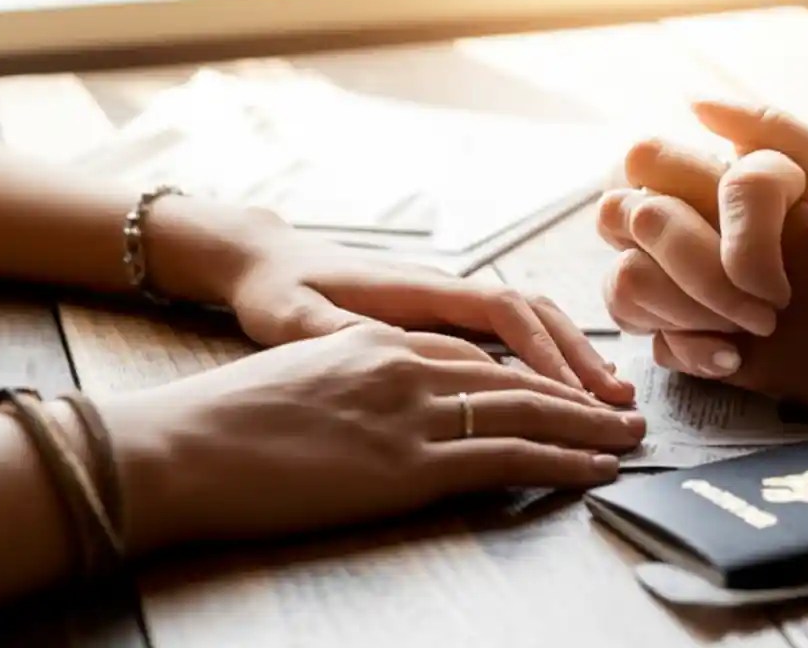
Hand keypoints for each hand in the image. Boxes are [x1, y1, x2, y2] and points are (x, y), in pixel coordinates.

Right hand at [101, 323, 645, 553]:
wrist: (180, 444)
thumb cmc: (229, 416)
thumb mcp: (307, 371)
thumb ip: (362, 374)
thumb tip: (394, 398)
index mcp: (384, 340)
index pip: (483, 350)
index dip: (536, 368)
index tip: (572, 385)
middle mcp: (408, 363)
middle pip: (517, 372)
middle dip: (578, 390)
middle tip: (624, 406)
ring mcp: (411, 411)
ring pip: (526, 409)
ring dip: (585, 425)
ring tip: (627, 437)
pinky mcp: (407, 463)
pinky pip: (507, 456)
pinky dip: (560, 461)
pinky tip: (594, 466)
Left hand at [153, 205, 632, 404]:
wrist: (269, 262)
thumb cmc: (280, 291)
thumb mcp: (295, 318)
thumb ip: (339, 334)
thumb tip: (384, 349)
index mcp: (418, 289)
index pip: (500, 311)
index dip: (541, 350)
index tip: (571, 393)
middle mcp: (446, 288)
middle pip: (533, 312)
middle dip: (577, 356)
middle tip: (616, 402)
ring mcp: (450, 300)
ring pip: (531, 319)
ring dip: (571, 354)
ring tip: (610, 395)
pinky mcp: (446, 315)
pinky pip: (512, 331)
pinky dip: (547, 355)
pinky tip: (565, 385)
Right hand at [597, 102, 807, 376]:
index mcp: (752, 161)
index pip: (730, 181)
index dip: (750, 238)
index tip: (784, 293)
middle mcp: (690, 190)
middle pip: (650, 212)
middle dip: (702, 270)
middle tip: (760, 316)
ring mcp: (658, 241)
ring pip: (625, 265)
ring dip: (682, 308)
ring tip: (740, 337)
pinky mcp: (651, 292)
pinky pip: (626, 311)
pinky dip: (674, 341)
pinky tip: (729, 360)